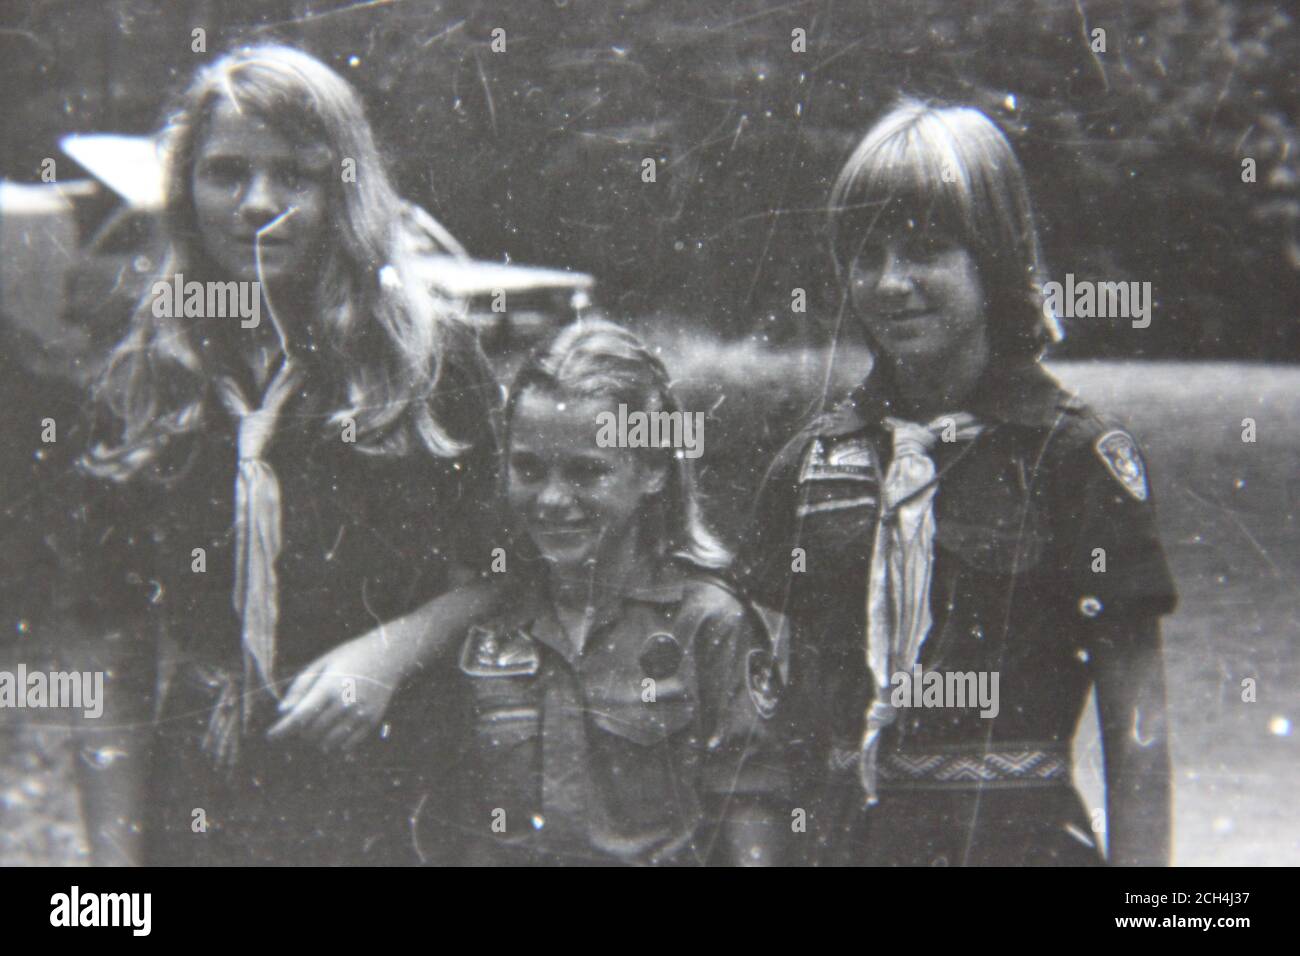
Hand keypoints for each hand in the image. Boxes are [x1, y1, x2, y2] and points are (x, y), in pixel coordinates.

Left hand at [266, 632, 402, 752]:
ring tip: (319, 725)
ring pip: (328, 743)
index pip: (300, 717)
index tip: (270, 736)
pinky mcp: (372, 721)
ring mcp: (360, 714)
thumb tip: (283, 712)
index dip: (282, 730)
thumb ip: (301, 687)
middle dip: (301, 730)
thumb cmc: (350, 656)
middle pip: (311, 732)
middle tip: (304, 719)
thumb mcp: (322, 663)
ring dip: (317, 739)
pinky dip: (336, 744)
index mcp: (330, 686)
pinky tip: (334, 731)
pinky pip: (347, 745)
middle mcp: (345, 703)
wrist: (389, 655)